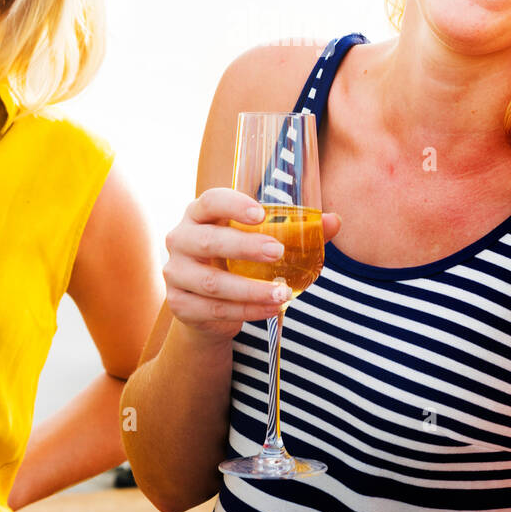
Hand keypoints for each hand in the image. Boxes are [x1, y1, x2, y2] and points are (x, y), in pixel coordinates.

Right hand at [162, 187, 339, 344]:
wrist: (205, 304)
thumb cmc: (235, 260)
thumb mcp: (258, 240)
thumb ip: (295, 230)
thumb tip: (334, 221)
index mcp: (199, 214)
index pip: (210, 201)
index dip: (233, 205)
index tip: (261, 214)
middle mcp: (181, 239)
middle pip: (208, 241)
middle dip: (244, 247)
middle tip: (277, 252)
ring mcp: (176, 274)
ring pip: (212, 283)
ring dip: (250, 289)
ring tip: (282, 292)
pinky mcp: (179, 304)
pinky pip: (214, 310)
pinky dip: (246, 311)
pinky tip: (270, 308)